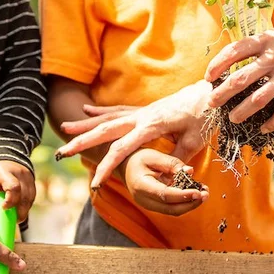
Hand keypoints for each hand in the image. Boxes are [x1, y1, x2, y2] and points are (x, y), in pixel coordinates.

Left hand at [0, 160, 35, 222]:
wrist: (3, 160)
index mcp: (6, 173)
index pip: (14, 187)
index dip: (11, 200)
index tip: (3, 208)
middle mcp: (21, 175)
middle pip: (25, 196)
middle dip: (19, 212)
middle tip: (11, 220)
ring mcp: (29, 179)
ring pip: (30, 199)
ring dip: (23, 211)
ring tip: (14, 218)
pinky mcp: (33, 184)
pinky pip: (31, 199)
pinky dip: (25, 207)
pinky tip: (18, 211)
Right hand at [57, 81, 211, 188]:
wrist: (209, 92)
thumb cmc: (204, 116)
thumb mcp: (195, 141)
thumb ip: (178, 158)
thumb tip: (169, 175)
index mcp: (151, 125)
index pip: (123, 148)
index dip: (107, 165)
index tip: (95, 181)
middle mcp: (141, 116)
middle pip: (106, 130)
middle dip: (84, 141)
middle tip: (64, 151)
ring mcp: (141, 111)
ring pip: (108, 118)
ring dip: (86, 124)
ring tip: (65, 128)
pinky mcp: (144, 109)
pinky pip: (117, 110)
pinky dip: (101, 112)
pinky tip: (86, 111)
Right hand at [124, 148, 207, 215]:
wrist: (123, 166)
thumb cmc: (137, 158)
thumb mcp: (153, 155)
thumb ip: (172, 163)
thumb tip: (190, 172)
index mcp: (141, 186)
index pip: (164, 195)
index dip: (183, 195)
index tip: (198, 192)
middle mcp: (144, 200)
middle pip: (171, 209)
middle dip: (191, 203)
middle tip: (206, 194)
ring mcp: (148, 205)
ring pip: (173, 211)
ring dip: (190, 204)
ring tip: (204, 193)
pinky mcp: (155, 205)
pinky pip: (171, 207)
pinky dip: (184, 202)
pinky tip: (196, 192)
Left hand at [204, 19, 273, 132]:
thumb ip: (265, 44)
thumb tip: (241, 55)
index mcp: (269, 39)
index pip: (234, 51)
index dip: (217, 64)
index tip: (208, 76)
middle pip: (240, 78)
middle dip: (221, 93)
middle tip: (210, 103)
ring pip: (258, 99)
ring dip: (241, 111)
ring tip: (232, 118)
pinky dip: (271, 122)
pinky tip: (264, 128)